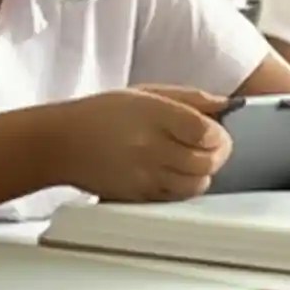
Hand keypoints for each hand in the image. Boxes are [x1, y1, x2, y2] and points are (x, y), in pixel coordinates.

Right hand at [51, 87, 231, 201]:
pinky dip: (184, 187)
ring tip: (190, 160)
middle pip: (207, 161)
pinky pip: (176, 197)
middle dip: (217, 155)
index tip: (217, 131)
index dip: (220, 134)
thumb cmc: (102, 113)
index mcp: (155, 115)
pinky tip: (173, 173)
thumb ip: (190, 98)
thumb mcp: (146, 92)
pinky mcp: (138, 196)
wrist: (62, 143)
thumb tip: (228, 104)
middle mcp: (151, 147)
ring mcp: (145, 175)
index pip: (207, 132)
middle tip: (209, 147)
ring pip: (196, 185)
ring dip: (202, 173)